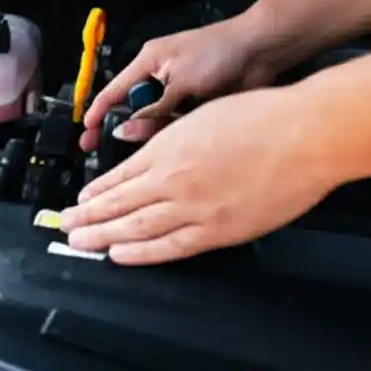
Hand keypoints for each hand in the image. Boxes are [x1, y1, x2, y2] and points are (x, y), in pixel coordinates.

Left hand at [61, 87, 339, 264]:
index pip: (119, 176)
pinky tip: (119, 254)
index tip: (80, 200)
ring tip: (80, 242)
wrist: (304, 134)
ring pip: (134, 227)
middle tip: (65, 226)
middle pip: (117, 203)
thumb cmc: (264, 117)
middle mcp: (173, 179)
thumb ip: (176, 138)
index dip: (96, 191)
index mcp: (168, 148)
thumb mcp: (205, 115)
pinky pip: (169, 246)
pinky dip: (141, 252)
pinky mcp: (217, 230)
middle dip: (87, 216)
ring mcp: (193, 207)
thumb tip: (159, 154)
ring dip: (103, 236)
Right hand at [80, 15, 278, 151]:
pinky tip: (187, 130)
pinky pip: (180, 122)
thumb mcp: (179, 83)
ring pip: (159, 119)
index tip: (87, 135)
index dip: (98, 113)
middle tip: (122, 144)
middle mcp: (161, 75)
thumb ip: (153, 110)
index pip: (113, 91)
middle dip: (133, 125)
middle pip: (136, 109)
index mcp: (148, 61)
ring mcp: (180, 89)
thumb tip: (126, 130)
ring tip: (171, 129)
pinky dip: (180, 128)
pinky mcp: (198, 101)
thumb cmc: (219, 52)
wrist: (262, 50)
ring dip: (161, 127)